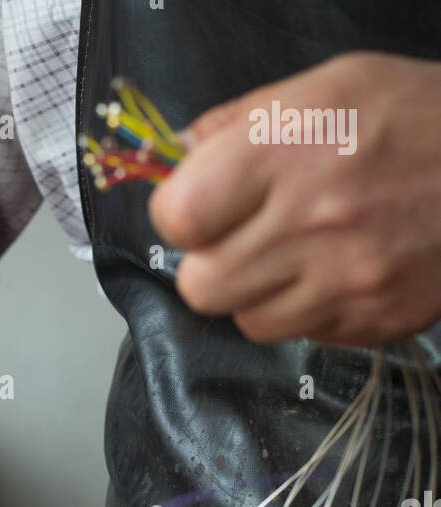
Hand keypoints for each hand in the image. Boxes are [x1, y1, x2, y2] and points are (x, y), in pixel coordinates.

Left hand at [150, 53, 440, 346]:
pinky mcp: (373, 320)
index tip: (197, 209)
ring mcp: (346, 279)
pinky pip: (305, 335)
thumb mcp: (327, 85)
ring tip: (296, 255)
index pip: (179, 218)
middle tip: (239, 242)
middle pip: (202, 287)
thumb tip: (179, 155)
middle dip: (210, 266)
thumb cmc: (414, 117)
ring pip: (248, 322)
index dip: (178, 217)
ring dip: (258, 295)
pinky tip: (338, 270)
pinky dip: (310, 310)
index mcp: (290, 151)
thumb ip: (241, 123)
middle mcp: (314, 221)